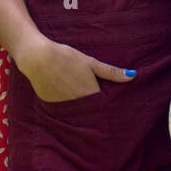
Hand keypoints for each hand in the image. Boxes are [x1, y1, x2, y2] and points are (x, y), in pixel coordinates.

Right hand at [14, 36, 133, 102]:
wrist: (37, 58)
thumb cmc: (65, 57)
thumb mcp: (90, 62)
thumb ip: (111, 72)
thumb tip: (133, 76)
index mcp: (91, 94)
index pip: (104, 107)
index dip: (108, 106)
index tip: (112, 109)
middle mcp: (79, 104)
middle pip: (92, 111)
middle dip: (96, 110)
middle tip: (98, 105)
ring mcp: (65, 107)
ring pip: (78, 112)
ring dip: (82, 110)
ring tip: (82, 100)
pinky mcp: (52, 106)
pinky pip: (65, 110)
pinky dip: (68, 106)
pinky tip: (67, 96)